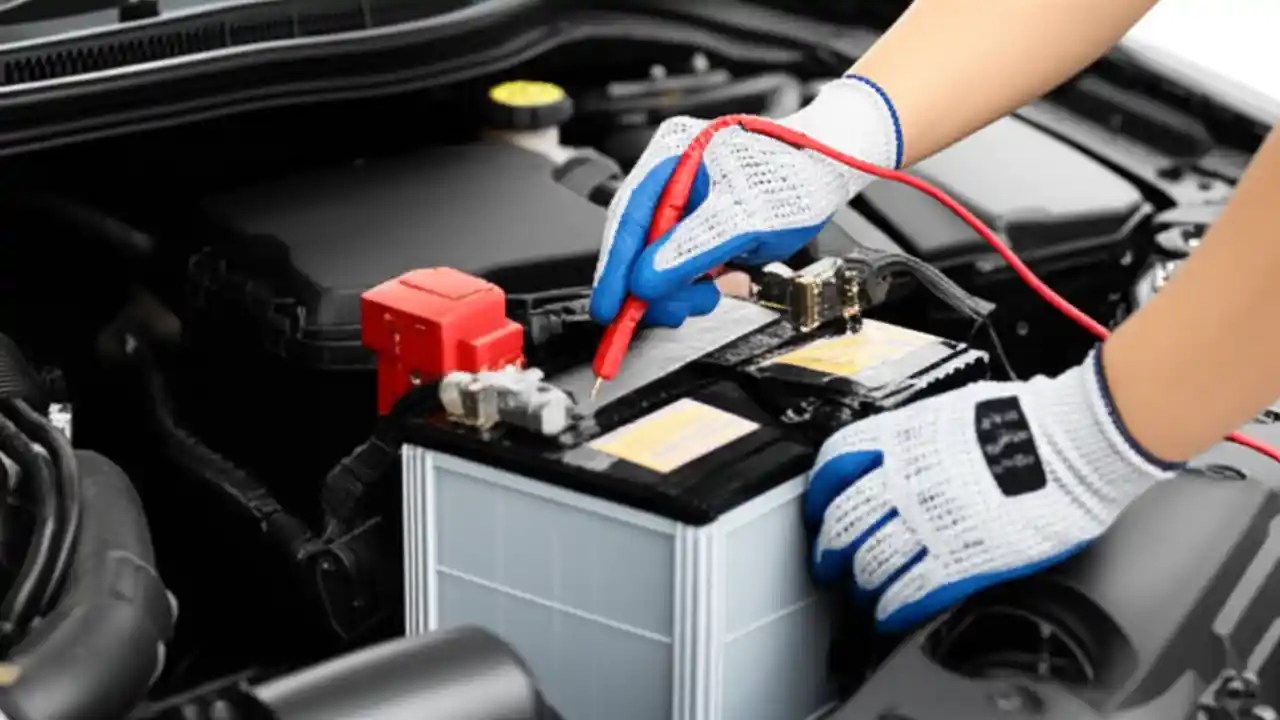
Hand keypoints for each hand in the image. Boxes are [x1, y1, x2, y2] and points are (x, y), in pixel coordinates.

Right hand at [589, 76, 903, 327]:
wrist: (829, 170)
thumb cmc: (796, 178)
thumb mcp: (743, 221)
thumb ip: (689, 253)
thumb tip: (644, 282)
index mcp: (670, 156)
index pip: (627, 220)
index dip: (614, 270)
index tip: (607, 310)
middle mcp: (669, 175)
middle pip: (635, 242)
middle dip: (650, 285)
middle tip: (664, 314)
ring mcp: (682, 199)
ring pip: (655, 257)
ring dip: (674, 288)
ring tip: (703, 298)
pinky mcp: (697, 221)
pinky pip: (677, 260)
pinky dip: (689, 282)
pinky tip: (709, 287)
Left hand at [803, 349, 1177, 632]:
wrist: (1076, 441)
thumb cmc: (1030, 419)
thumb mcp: (954, 412)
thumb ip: (921, 436)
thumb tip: (907, 448)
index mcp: (902, 438)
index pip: (836, 465)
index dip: (820, 493)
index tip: (818, 507)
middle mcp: (906, 481)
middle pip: (843, 522)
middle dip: (828, 548)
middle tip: (827, 561)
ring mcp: (930, 523)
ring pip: (871, 563)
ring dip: (860, 584)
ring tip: (860, 594)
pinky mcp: (962, 560)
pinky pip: (912, 593)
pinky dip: (894, 610)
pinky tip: (890, 616)